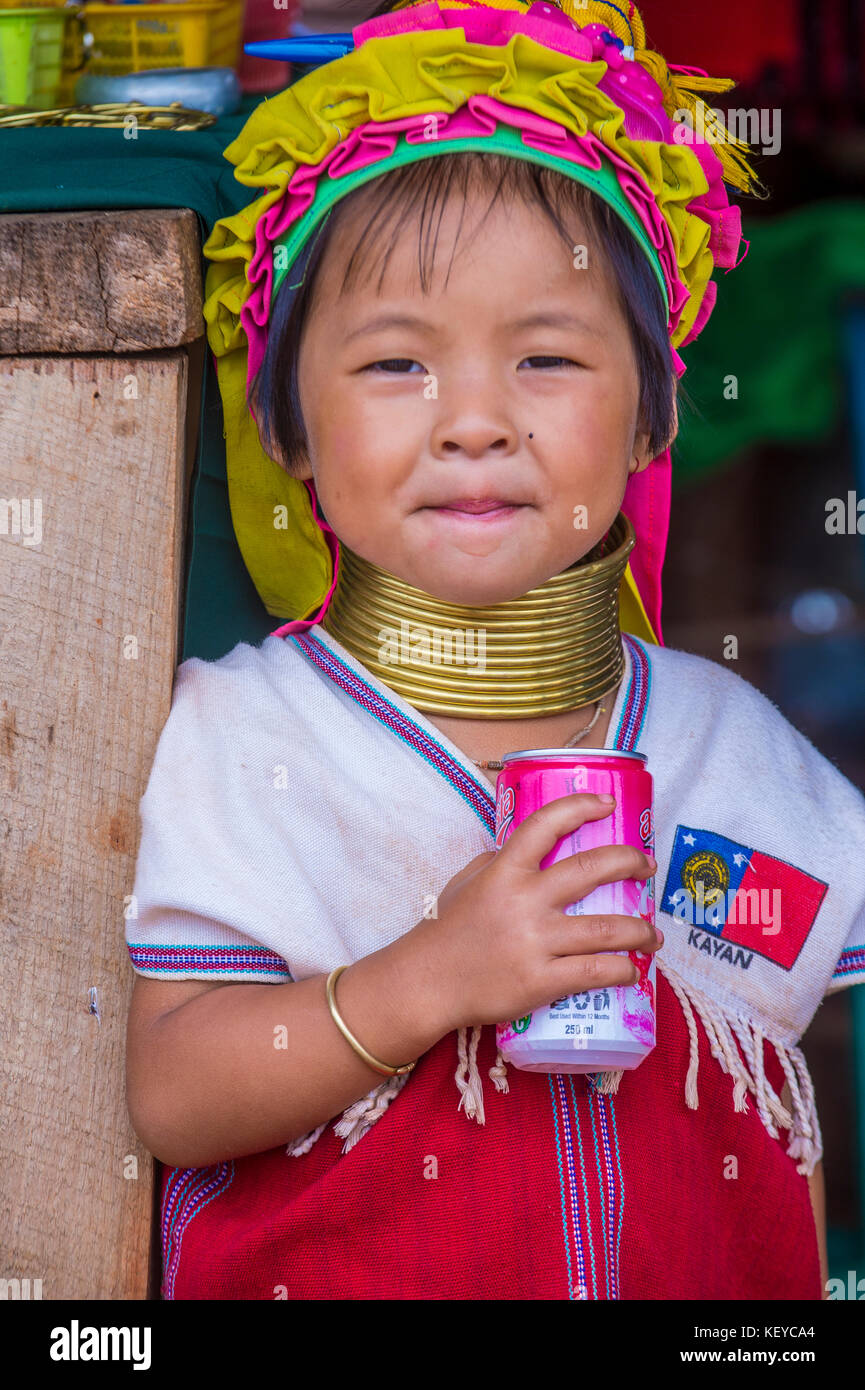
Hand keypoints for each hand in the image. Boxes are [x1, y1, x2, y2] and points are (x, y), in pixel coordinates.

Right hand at [408, 792, 659, 1031]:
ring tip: (652, 934)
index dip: (581, 807)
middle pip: (593, 869)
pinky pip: (596, 972)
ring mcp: (536, 942)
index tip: (607, 803)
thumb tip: (532, 849)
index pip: (546, 824)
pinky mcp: (542, 981)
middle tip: (646, 867)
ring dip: (641, 930)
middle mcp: (525, 900)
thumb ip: (498, 862)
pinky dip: (622, 969)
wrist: (426, 983)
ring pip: (608, 928)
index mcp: (505, 870)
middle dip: (630, 862)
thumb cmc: (446, 931)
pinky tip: (630, 969)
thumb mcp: (465, 882)